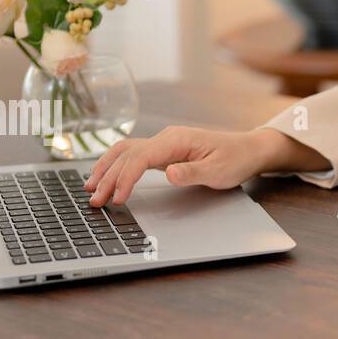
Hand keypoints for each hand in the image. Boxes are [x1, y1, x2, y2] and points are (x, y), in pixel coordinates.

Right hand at [84, 126, 328, 205]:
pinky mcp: (164, 152)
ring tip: (90, 188)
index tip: (117, 199)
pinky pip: (134, 156)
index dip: (126, 178)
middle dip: (107, 176)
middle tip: (94, 200)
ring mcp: (163, 144)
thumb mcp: (218, 171)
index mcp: (176, 141)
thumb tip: (168, 173)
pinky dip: (117, 166)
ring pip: (125, 152)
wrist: (248, 150)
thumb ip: (192, 173)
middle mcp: (166, 139)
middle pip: (126, 154)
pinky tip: (107, 178)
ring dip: (106, 169)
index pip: (140, 157)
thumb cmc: (235, 159)